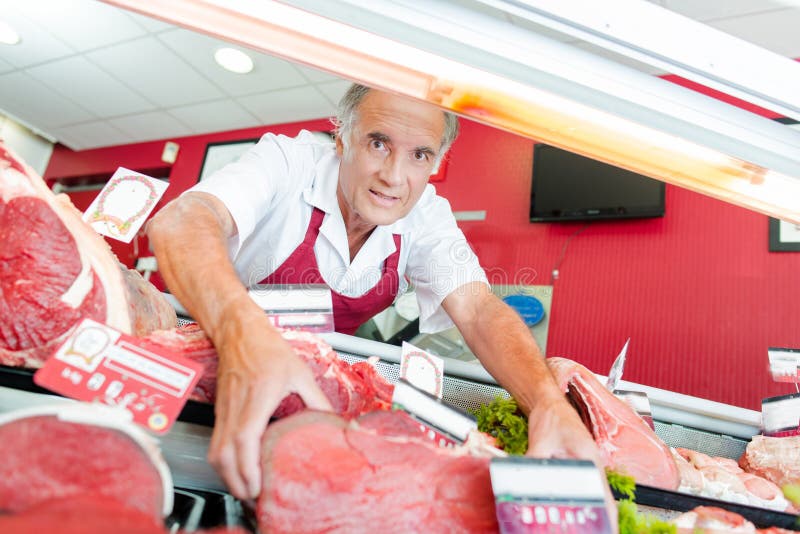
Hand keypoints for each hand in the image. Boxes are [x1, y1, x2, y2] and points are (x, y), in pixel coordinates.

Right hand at [207, 311, 332, 499]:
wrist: (240, 332)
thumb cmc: (267, 349)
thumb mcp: (300, 373)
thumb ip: (316, 400)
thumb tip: (332, 421)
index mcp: (257, 397)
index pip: (244, 439)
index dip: (248, 466)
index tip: (257, 484)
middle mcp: (236, 407)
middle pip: (224, 454)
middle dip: (236, 482)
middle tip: (254, 497)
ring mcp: (224, 410)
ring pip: (216, 452)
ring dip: (228, 475)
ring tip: (246, 489)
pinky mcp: (220, 412)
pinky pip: (216, 443)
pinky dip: (224, 462)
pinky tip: (237, 469)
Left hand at [526, 395, 617, 530]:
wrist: (547, 402)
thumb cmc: (553, 415)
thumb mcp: (542, 441)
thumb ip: (535, 461)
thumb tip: (523, 477)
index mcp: (589, 459)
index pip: (603, 493)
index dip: (606, 512)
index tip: (607, 526)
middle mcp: (589, 464)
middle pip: (596, 496)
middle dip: (593, 513)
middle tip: (582, 526)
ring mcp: (582, 465)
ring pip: (585, 492)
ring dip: (580, 505)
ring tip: (571, 520)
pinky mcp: (571, 465)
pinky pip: (573, 486)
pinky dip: (568, 496)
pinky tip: (559, 505)